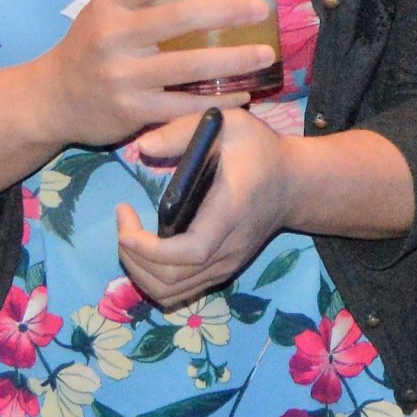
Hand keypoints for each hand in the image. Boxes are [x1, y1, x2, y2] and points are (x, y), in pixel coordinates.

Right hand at [37, 0, 266, 150]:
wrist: (52, 99)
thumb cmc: (89, 49)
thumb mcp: (104, 13)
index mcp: (109, 5)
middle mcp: (114, 37)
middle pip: (179, 18)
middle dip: (226, 12)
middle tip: (261, 10)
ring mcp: (122, 76)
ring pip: (188, 66)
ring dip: (232, 59)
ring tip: (264, 55)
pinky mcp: (132, 111)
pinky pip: (184, 105)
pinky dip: (216, 100)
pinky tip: (241, 94)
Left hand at [115, 105, 293, 307]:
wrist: (294, 184)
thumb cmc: (259, 150)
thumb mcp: (229, 123)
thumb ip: (183, 130)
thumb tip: (142, 146)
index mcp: (229, 213)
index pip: (191, 251)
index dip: (151, 250)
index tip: (125, 226)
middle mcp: (228, 249)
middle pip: (172, 280)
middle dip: (133, 257)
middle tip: (123, 219)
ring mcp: (225, 265)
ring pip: (172, 292)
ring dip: (139, 270)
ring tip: (129, 235)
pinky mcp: (220, 271)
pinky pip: (179, 291)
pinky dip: (152, 277)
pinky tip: (145, 247)